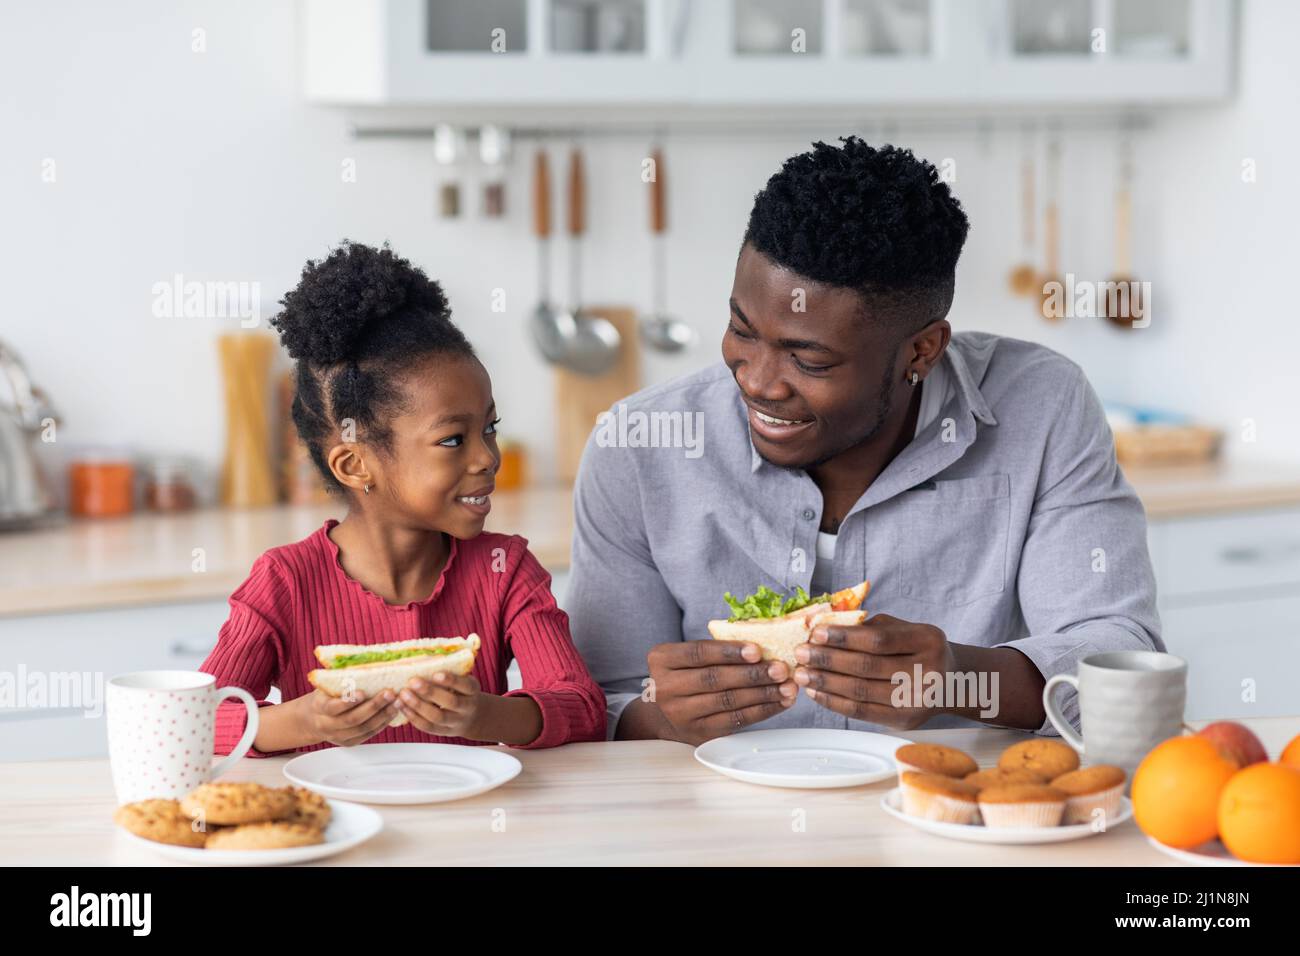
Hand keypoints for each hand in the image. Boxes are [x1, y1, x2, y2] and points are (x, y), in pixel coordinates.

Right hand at [301, 687, 399, 746]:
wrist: (311, 719)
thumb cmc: (324, 696)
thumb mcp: (326, 686)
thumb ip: (341, 679)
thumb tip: (364, 660)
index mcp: (319, 708)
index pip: (333, 707)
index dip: (348, 701)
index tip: (362, 692)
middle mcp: (327, 725)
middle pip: (352, 719)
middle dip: (373, 706)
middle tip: (389, 693)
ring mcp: (338, 736)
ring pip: (363, 729)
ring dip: (382, 716)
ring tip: (396, 702)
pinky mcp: (349, 742)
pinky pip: (368, 734)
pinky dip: (382, 723)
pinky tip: (392, 712)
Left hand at [397, 673, 482, 737]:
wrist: (471, 717)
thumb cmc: (460, 691)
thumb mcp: (462, 680)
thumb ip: (449, 671)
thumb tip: (423, 659)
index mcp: (472, 691)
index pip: (466, 686)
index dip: (451, 680)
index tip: (435, 674)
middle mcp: (467, 708)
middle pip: (451, 702)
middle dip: (430, 692)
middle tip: (413, 682)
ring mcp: (455, 722)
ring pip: (437, 717)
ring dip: (418, 705)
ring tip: (403, 694)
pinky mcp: (443, 732)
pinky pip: (427, 727)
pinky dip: (413, 717)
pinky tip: (402, 706)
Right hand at [646, 639, 796, 745]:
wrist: (666, 712)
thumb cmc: (687, 674)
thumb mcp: (687, 656)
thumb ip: (715, 647)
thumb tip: (764, 640)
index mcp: (662, 660)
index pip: (698, 653)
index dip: (729, 652)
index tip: (757, 650)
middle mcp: (666, 688)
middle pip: (715, 679)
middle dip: (753, 674)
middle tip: (781, 669)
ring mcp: (681, 714)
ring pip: (728, 702)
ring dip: (763, 694)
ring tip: (787, 686)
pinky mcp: (699, 733)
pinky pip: (735, 721)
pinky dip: (762, 711)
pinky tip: (780, 702)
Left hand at [793, 613, 956, 730]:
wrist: (952, 681)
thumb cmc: (917, 648)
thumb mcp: (902, 628)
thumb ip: (868, 626)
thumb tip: (822, 628)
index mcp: (927, 640)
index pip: (878, 640)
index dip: (844, 637)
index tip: (815, 633)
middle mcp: (928, 671)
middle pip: (867, 666)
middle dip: (828, 660)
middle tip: (800, 653)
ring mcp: (918, 700)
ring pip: (862, 692)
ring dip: (826, 683)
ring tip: (802, 674)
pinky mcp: (906, 721)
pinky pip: (862, 712)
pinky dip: (835, 702)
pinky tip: (816, 692)